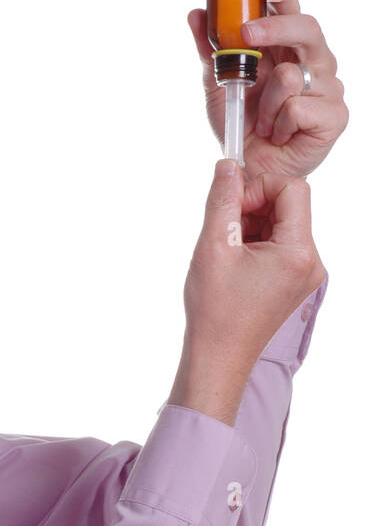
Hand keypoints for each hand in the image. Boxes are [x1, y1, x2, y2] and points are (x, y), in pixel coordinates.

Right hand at [182, 159, 325, 373]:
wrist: (219, 358)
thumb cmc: (216, 313)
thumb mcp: (213, 246)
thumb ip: (223, 200)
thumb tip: (228, 167)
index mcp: (298, 252)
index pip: (293, 189)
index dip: (260, 188)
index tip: (234, 204)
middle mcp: (311, 262)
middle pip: (289, 206)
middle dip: (255, 208)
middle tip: (225, 227)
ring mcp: (306, 274)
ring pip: (283, 225)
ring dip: (253, 226)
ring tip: (227, 252)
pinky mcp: (295, 282)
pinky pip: (281, 246)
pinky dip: (257, 244)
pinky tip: (235, 263)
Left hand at [187, 0, 348, 182]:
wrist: (250, 169)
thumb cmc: (242, 124)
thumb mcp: (219, 84)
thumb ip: (211, 49)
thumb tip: (196, 13)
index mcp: (289, 47)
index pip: (292, 9)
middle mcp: (314, 61)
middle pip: (306, 28)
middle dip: (275, 29)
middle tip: (247, 36)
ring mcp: (328, 87)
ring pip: (292, 75)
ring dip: (265, 103)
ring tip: (262, 121)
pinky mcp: (334, 115)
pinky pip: (298, 108)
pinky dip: (278, 124)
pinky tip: (279, 134)